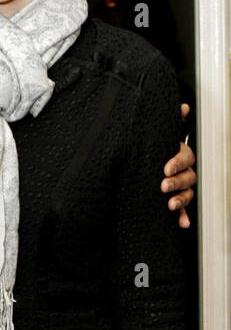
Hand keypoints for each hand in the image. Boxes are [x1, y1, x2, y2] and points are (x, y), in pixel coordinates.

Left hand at [161, 104, 195, 227]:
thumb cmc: (151, 152)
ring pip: (187, 194)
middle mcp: (183, 172)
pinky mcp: (175, 202)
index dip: (177, 163)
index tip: (165, 168)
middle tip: (163, 185)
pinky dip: (182, 217)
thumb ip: (169, 123)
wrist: (140, 168)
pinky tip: (181, 223)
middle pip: (188, 177)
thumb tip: (181, 106)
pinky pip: (182, 210)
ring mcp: (180, 188)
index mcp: (180, 156)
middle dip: (177, 182)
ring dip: (181, 200)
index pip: (185, 158)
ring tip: (170, 205)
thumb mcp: (157, 139)